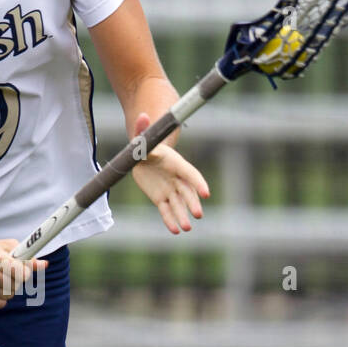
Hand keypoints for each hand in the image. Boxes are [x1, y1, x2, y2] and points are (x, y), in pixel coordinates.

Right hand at [0, 239, 47, 309]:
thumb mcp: (5, 247)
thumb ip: (25, 257)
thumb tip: (45, 265)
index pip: (21, 272)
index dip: (24, 274)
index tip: (21, 272)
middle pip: (15, 286)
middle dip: (15, 282)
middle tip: (6, 276)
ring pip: (8, 297)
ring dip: (7, 292)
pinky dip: (0, 301)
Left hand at [130, 111, 209, 233]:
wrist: (141, 156)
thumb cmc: (145, 146)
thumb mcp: (142, 139)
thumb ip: (143, 130)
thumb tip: (142, 116)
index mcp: (176, 164)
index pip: (190, 174)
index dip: (198, 183)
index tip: (206, 193)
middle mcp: (176, 178)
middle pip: (187, 192)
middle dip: (193, 203)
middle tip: (198, 214)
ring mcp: (170, 190)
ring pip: (178, 204)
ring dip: (182, 216)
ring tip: (186, 228)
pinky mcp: (161, 198)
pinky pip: (166, 211)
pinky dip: (170, 220)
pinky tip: (175, 230)